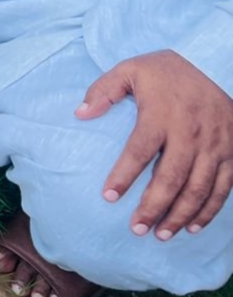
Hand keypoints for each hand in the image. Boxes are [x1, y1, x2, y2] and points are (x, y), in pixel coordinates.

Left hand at [77, 49, 232, 239]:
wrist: (213, 62)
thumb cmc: (165, 70)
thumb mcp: (130, 69)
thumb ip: (103, 90)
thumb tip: (79, 113)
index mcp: (161, 114)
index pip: (139, 151)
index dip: (124, 176)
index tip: (108, 196)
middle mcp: (190, 133)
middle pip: (171, 177)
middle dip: (154, 207)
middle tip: (137, 229)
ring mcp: (215, 144)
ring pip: (199, 188)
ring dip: (181, 215)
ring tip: (161, 234)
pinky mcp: (232, 150)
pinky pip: (223, 186)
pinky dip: (209, 209)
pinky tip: (193, 225)